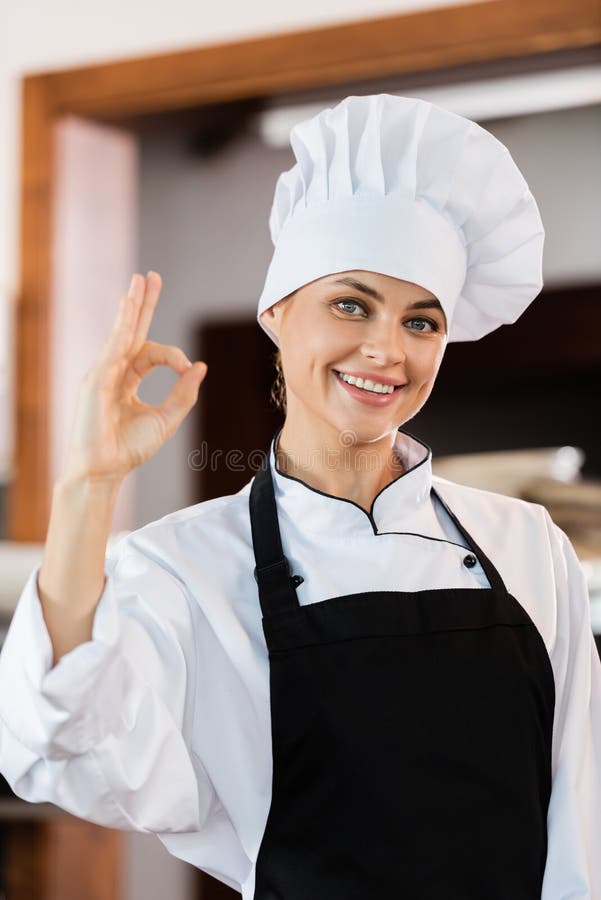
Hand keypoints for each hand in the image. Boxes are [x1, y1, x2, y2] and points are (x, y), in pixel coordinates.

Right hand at [61, 272, 206, 482]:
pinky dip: (121, 329)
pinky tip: (128, 309)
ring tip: (139, 282)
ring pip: (120, 334)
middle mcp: (112, 371)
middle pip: (129, 330)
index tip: (186, 368)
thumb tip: (201, 366)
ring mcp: (101, 374)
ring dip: (131, 307)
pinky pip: (112, 350)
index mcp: (126, 379)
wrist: (105, 471)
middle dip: (141, 303)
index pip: (149, 352)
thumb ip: (183, 394)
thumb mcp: (166, 419)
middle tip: (151, 276)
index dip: (172, 355)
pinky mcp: (95, 382)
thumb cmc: (129, 449)